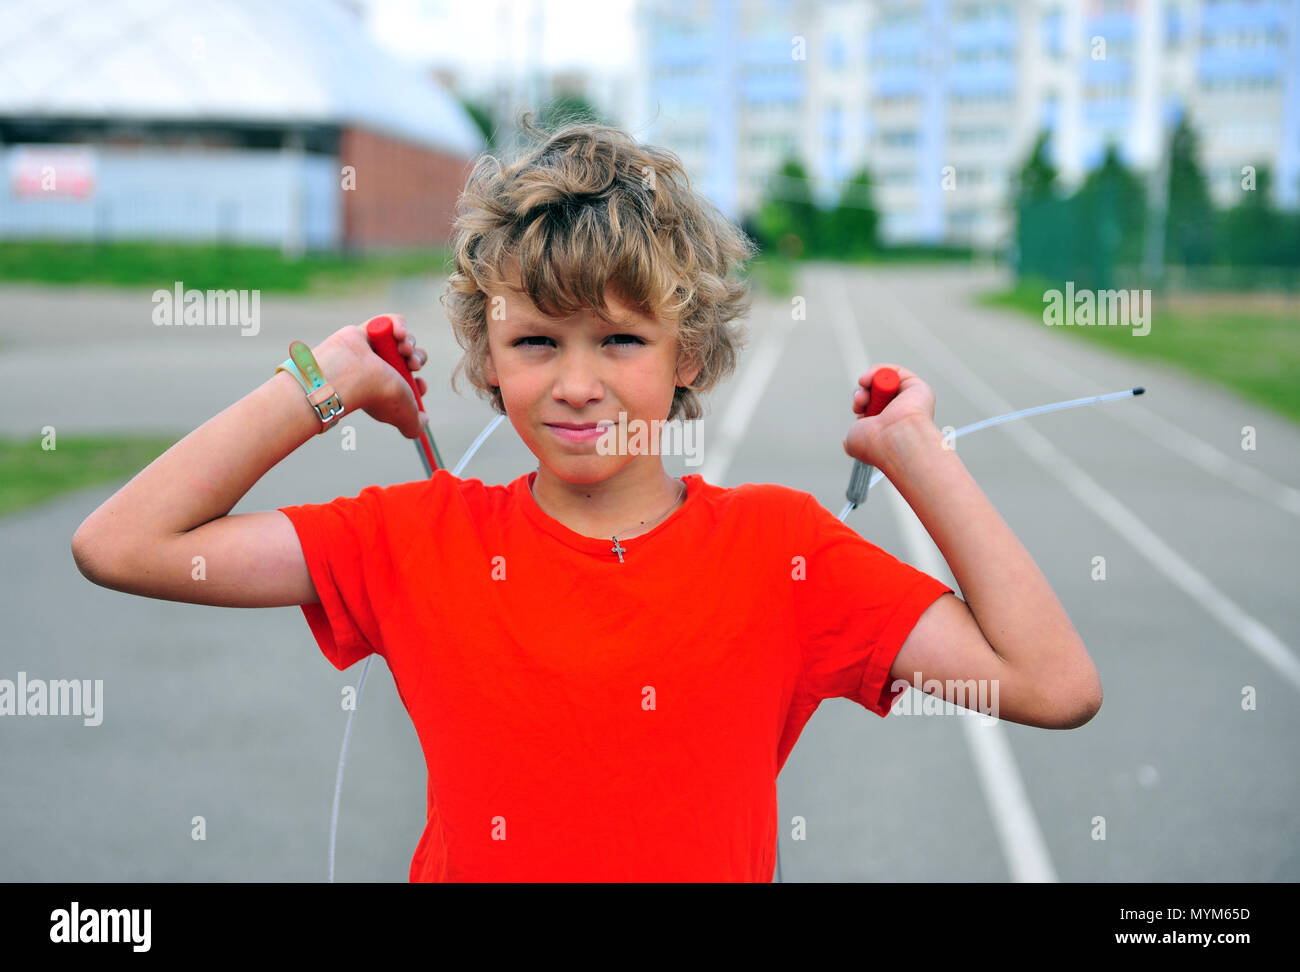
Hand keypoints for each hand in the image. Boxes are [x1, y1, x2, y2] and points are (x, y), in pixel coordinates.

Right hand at [312, 315, 429, 438]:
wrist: (350, 373)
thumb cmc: (376, 395)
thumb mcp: (404, 416)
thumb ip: (415, 426)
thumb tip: (424, 420)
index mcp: (385, 389)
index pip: (410, 383)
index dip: (420, 383)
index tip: (420, 384)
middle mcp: (380, 369)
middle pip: (411, 359)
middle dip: (418, 359)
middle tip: (413, 363)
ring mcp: (374, 349)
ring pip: (404, 340)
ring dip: (410, 343)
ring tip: (403, 348)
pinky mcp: (369, 329)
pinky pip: (391, 321)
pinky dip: (400, 324)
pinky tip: (400, 333)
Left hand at [843, 363, 936, 468]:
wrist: (895, 439)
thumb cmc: (876, 444)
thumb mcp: (853, 441)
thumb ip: (851, 437)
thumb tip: (847, 441)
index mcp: (887, 427)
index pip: (871, 407)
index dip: (860, 404)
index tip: (857, 410)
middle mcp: (899, 413)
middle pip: (876, 392)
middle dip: (862, 394)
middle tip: (861, 401)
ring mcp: (909, 400)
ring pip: (883, 380)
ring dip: (868, 383)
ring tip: (866, 396)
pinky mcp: (917, 386)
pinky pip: (893, 371)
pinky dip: (877, 371)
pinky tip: (869, 380)